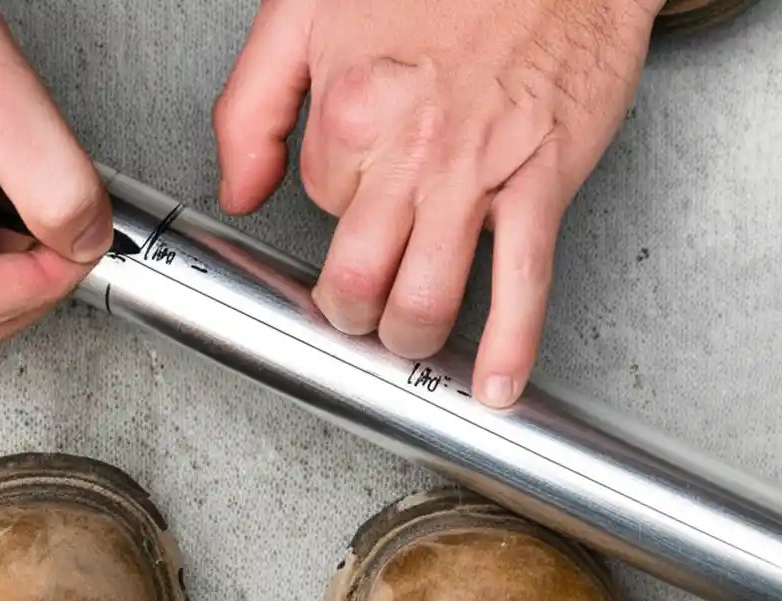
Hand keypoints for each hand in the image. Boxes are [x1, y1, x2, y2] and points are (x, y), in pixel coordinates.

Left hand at [214, 0, 661, 406]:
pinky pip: (523, 282)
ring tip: (407, 337)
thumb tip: (239, 189)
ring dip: (409, 336)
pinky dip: (509, 345)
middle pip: (357, 276)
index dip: (334, 206)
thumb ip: (253, 105)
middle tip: (358, 309)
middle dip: (352, 307)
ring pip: (426, 296)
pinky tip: (495, 382)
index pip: (317, 204)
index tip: (350, 205)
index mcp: (348, 110)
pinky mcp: (542, 182)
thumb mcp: (306, 9)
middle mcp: (408, 152)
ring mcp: (477, 174)